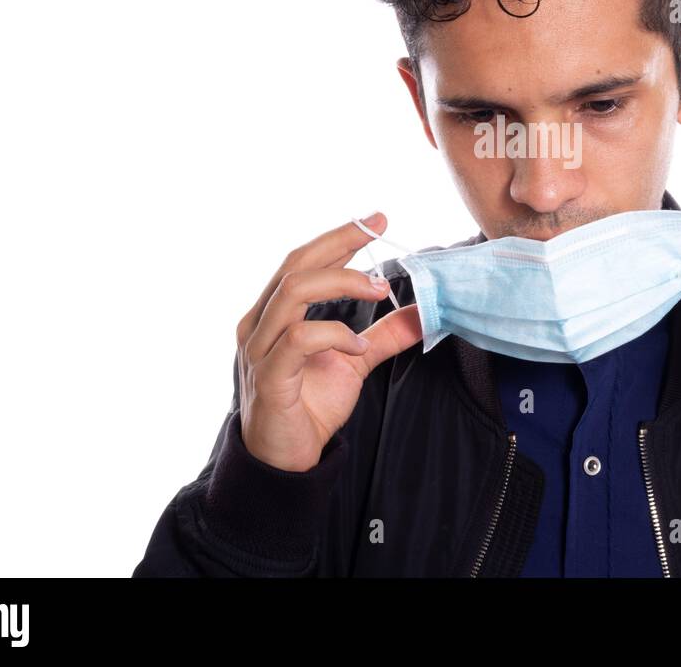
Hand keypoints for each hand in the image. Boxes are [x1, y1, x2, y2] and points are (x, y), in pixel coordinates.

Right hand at [234, 213, 421, 471]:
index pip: (303, 261)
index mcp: (274, 313)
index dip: (339, 237)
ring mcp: (259, 349)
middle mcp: (259, 324)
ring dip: (341, 284)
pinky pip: (298, 339)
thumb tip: (422, 312)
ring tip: (380, 292)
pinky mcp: (269, 377)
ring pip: (293, 292)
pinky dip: (334, 334)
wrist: (285, 460)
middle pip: (295, 265)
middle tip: (379, 233)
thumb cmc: (308, 406)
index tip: (376, 220)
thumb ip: (383, 336)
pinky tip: (359, 346)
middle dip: (339, 243)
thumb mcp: (354, 363)